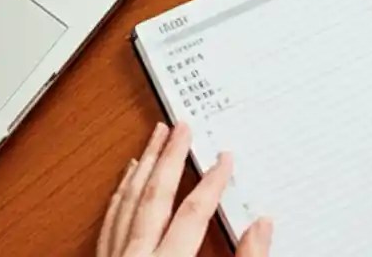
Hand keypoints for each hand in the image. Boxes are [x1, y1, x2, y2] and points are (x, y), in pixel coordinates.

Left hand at [97, 122, 272, 256]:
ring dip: (142, 168)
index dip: (212, 183)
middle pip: (154, 196)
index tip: (225, 158)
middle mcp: (137, 256)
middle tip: (180, 127)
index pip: (193, 214)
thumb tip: (263, 226)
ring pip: (127, 204)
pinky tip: (126, 181)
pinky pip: (109, 223)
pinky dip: (119, 198)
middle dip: (169, 157)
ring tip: (154, 140)